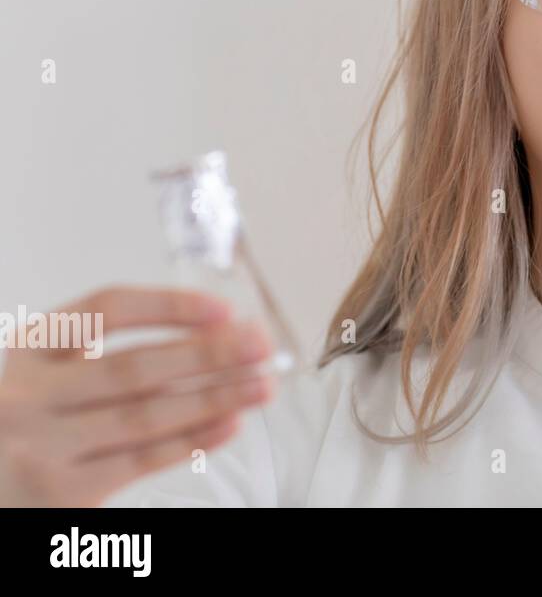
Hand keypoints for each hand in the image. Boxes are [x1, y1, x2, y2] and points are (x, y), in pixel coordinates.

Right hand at [0, 286, 277, 505]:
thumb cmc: (9, 429)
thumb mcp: (32, 376)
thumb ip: (92, 360)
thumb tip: (200, 345)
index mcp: (27, 350)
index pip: (108, 310)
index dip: (171, 306)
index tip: (223, 309)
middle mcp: (29, 394)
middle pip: (137, 365)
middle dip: (210, 352)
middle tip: (259, 344)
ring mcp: (42, 445)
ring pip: (147, 414)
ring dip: (215, 397)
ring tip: (260, 385)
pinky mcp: (59, 493)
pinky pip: (141, 460)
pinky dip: (192, 440)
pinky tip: (228, 424)